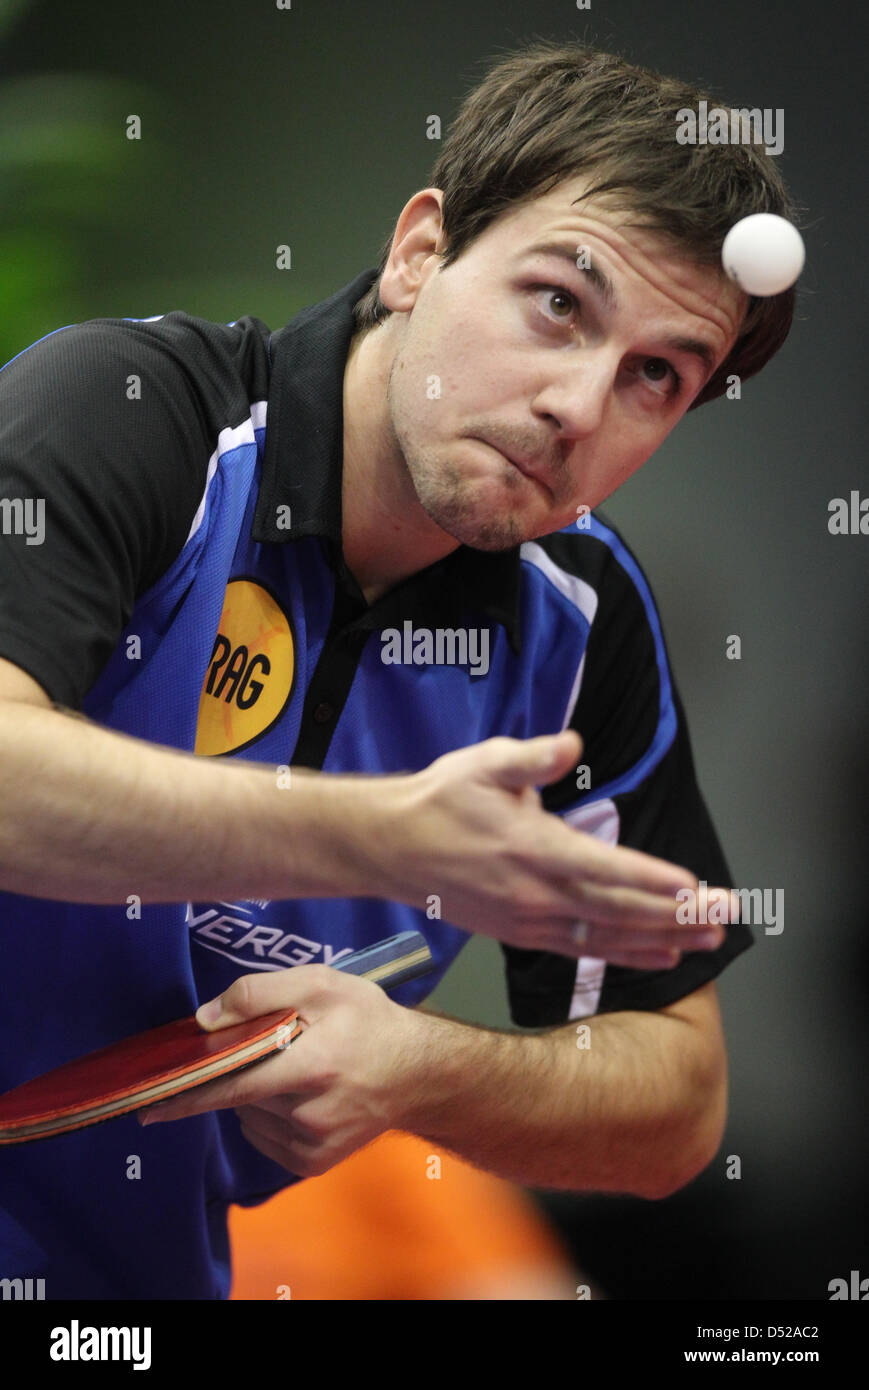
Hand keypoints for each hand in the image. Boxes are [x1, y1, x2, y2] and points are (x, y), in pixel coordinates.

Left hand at [138, 966, 426, 1176]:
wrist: (418, 1073)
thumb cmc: (368, 1020)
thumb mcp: (321, 984)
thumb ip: (259, 992)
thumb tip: (205, 1019)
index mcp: (314, 1064)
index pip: (235, 1082)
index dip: (189, 1092)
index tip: (148, 1104)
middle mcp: (311, 1112)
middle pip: (241, 1094)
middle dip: (238, 1071)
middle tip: (268, 1047)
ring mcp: (313, 1144)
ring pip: (249, 1115)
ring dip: (255, 1092)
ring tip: (297, 1067)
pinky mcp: (313, 1163)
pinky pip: (264, 1136)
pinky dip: (267, 1114)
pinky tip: (299, 1093)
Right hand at [371, 730, 738, 968]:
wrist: (391, 847)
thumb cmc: (440, 800)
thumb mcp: (484, 763)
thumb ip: (532, 758)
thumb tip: (571, 745)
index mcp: (532, 847)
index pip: (603, 868)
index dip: (651, 879)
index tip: (694, 886)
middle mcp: (535, 892)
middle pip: (617, 909)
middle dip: (676, 914)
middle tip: (724, 916)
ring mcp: (529, 919)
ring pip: (606, 935)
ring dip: (661, 937)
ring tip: (707, 939)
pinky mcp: (521, 933)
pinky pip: (583, 948)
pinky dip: (624, 951)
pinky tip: (658, 952)